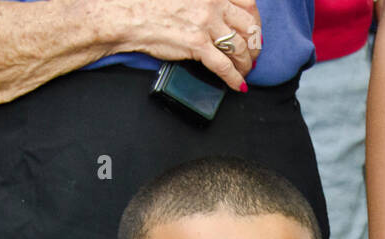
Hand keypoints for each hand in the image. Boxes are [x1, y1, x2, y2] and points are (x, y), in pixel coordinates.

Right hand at [115, 0, 260, 90]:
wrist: (129, 15)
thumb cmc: (151, 2)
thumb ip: (206, 0)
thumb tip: (222, 10)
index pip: (248, 3)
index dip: (255, 20)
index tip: (253, 31)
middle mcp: (212, 2)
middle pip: (249, 26)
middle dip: (255, 44)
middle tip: (253, 54)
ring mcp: (206, 24)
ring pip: (240, 47)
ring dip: (246, 62)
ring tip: (245, 70)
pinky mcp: (197, 45)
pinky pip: (224, 66)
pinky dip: (234, 78)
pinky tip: (238, 84)